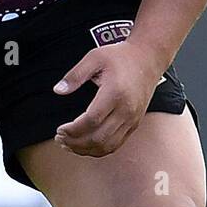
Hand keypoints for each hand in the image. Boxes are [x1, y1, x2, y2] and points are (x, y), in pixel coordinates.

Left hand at [53, 41, 167, 156]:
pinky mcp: (135, 123)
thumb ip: (75, 75)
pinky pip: (117, 144)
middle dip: (76, 143)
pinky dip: (99, 149)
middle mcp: (126, 110)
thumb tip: (58, 90)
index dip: (73, 130)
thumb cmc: (121, 56)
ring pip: (108, 146)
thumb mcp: (94, 57)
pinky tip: (86, 145)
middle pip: (99, 138)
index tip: (60, 130)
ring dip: (86, 150)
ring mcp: (132, 119)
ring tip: (69, 145)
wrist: (148, 58)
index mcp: (115, 93)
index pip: (92, 120)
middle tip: (60, 139)